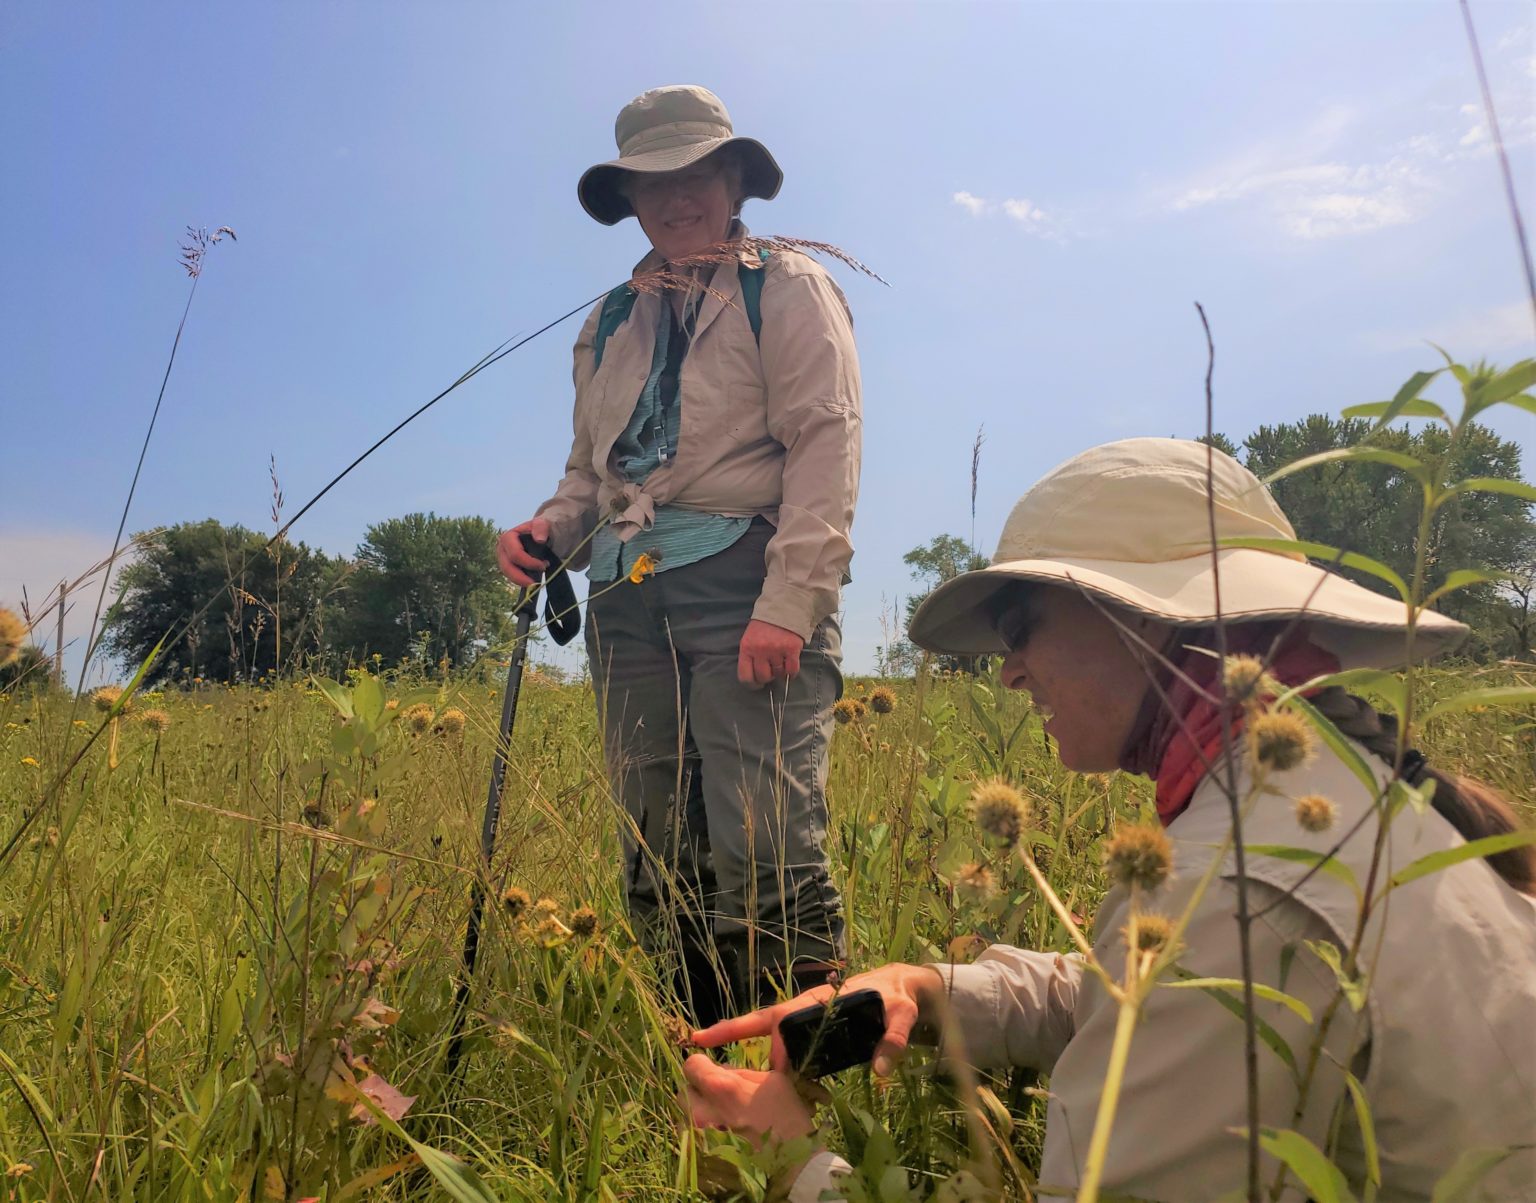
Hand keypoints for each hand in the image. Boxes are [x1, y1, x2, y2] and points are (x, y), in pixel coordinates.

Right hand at [497, 518, 551, 587]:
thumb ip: (541, 528)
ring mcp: (503, 559)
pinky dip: (522, 581)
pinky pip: (512, 577)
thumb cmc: (538, 530)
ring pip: (508, 575)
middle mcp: (501, 549)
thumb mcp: (542, 524)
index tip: (544, 566)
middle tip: (537, 583)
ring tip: (536, 581)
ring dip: (522, 580)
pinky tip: (533, 580)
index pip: (515, 554)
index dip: (529, 563)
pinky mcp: (507, 567)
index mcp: (507, 538)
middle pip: (507, 568)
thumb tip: (540, 539)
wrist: (538, 535)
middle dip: (522, 577)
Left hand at [682, 1054, 819, 1147]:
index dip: (701, 1065)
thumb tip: (722, 1071)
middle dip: (698, 1089)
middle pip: (684, 1092)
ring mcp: (702, 1138)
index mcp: (721, 1088)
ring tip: (724, 1116)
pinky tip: (727, 1134)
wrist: (792, 1163)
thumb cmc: (787, 1117)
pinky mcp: (704, 1156)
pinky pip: (696, 1136)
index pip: (691, 1066)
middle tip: (718, 1094)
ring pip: (689, 1116)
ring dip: (701, 1111)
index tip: (711, 1069)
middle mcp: (703, 1112)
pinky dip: (707, 1131)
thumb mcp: (771, 1080)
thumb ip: (740, 1073)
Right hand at [691, 962, 943, 1076]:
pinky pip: (778, 1038)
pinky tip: (745, 1063)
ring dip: (736, 1033)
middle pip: (764, 1021)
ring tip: (703, 1041)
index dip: (777, 1048)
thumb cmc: (897, 997)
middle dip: (733, 1030)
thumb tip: (880, 1071)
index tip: (773, 1074)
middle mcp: (806, 1007)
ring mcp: (805, 1017)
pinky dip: (758, 1047)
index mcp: (822, 1001)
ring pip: (764, 1027)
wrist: (898, 987)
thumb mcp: (902, 1014)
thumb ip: (894, 1038)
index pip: (786, 1022)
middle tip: (699, 1039)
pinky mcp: (809, 1029)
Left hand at [737, 619, 804, 687]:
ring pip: (778, 673)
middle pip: (763, 677)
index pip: (745, 676)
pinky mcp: (792, 649)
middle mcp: (760, 650)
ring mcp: (776, 650)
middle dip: (767, 677)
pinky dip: (792, 672)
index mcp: (746, 647)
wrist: (783, 608)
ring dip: (780, 672)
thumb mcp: (750, 638)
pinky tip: (790, 666)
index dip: (751, 684)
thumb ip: (750, 655)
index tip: (757, 684)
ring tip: (780, 662)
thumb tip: (755, 677)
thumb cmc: (764, 625)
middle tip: (771, 672)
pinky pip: (792, 670)